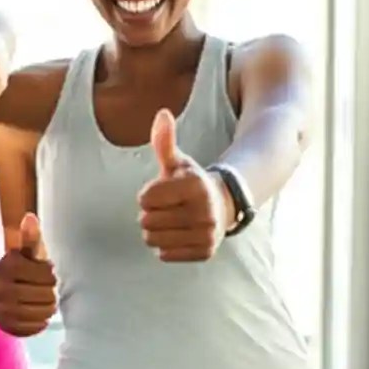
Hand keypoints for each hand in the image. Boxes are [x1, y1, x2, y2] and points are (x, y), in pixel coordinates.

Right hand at [0, 213, 57, 336]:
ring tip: (40, 300)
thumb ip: (31, 238)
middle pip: (48, 295)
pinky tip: (34, 312)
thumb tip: (30, 216)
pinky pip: (37, 327)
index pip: (49, 276)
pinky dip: (40, 321)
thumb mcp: (25, 254)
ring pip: (45, 312)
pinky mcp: (6, 326)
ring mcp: (2, 310)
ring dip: (48, 307)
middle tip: (41, 288)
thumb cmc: (19, 271)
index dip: (50, 274)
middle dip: (49, 291)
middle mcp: (1, 289)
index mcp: (7, 267)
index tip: (41, 272)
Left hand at [137, 109, 234, 261]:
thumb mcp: (177, 161)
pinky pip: (164, 254)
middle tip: (168, 207)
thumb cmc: (190, 181)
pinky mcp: (204, 253)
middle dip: (151, 213)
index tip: (163, 191)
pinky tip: (179, 233)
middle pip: (146, 221)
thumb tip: (162, 114)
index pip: (145, 199)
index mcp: (195, 186)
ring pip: (152, 240)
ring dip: (156, 231)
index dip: (148, 194)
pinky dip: (166, 246)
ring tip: (172, 220)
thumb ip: (164, 141)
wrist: (223, 205)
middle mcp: (204, 212)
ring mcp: (206, 235)